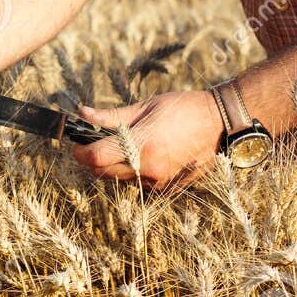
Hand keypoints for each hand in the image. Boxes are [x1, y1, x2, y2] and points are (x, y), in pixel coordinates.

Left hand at [71, 90, 224, 190]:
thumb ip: (112, 116)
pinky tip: (143, 157)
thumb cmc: (183, 108)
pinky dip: (134, 174)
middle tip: (95, 143)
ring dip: (114, 167)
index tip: (77, 144)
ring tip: (124, 146)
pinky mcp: (168, 189)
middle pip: (103, 173)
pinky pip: (139, 186)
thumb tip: (82, 113)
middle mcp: (147, 168)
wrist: (220, 124)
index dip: (80, 152)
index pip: (96, 158)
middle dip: (93, 160)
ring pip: (121, 181)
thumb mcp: (146, 106)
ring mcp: (158, 182)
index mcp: (140, 144)